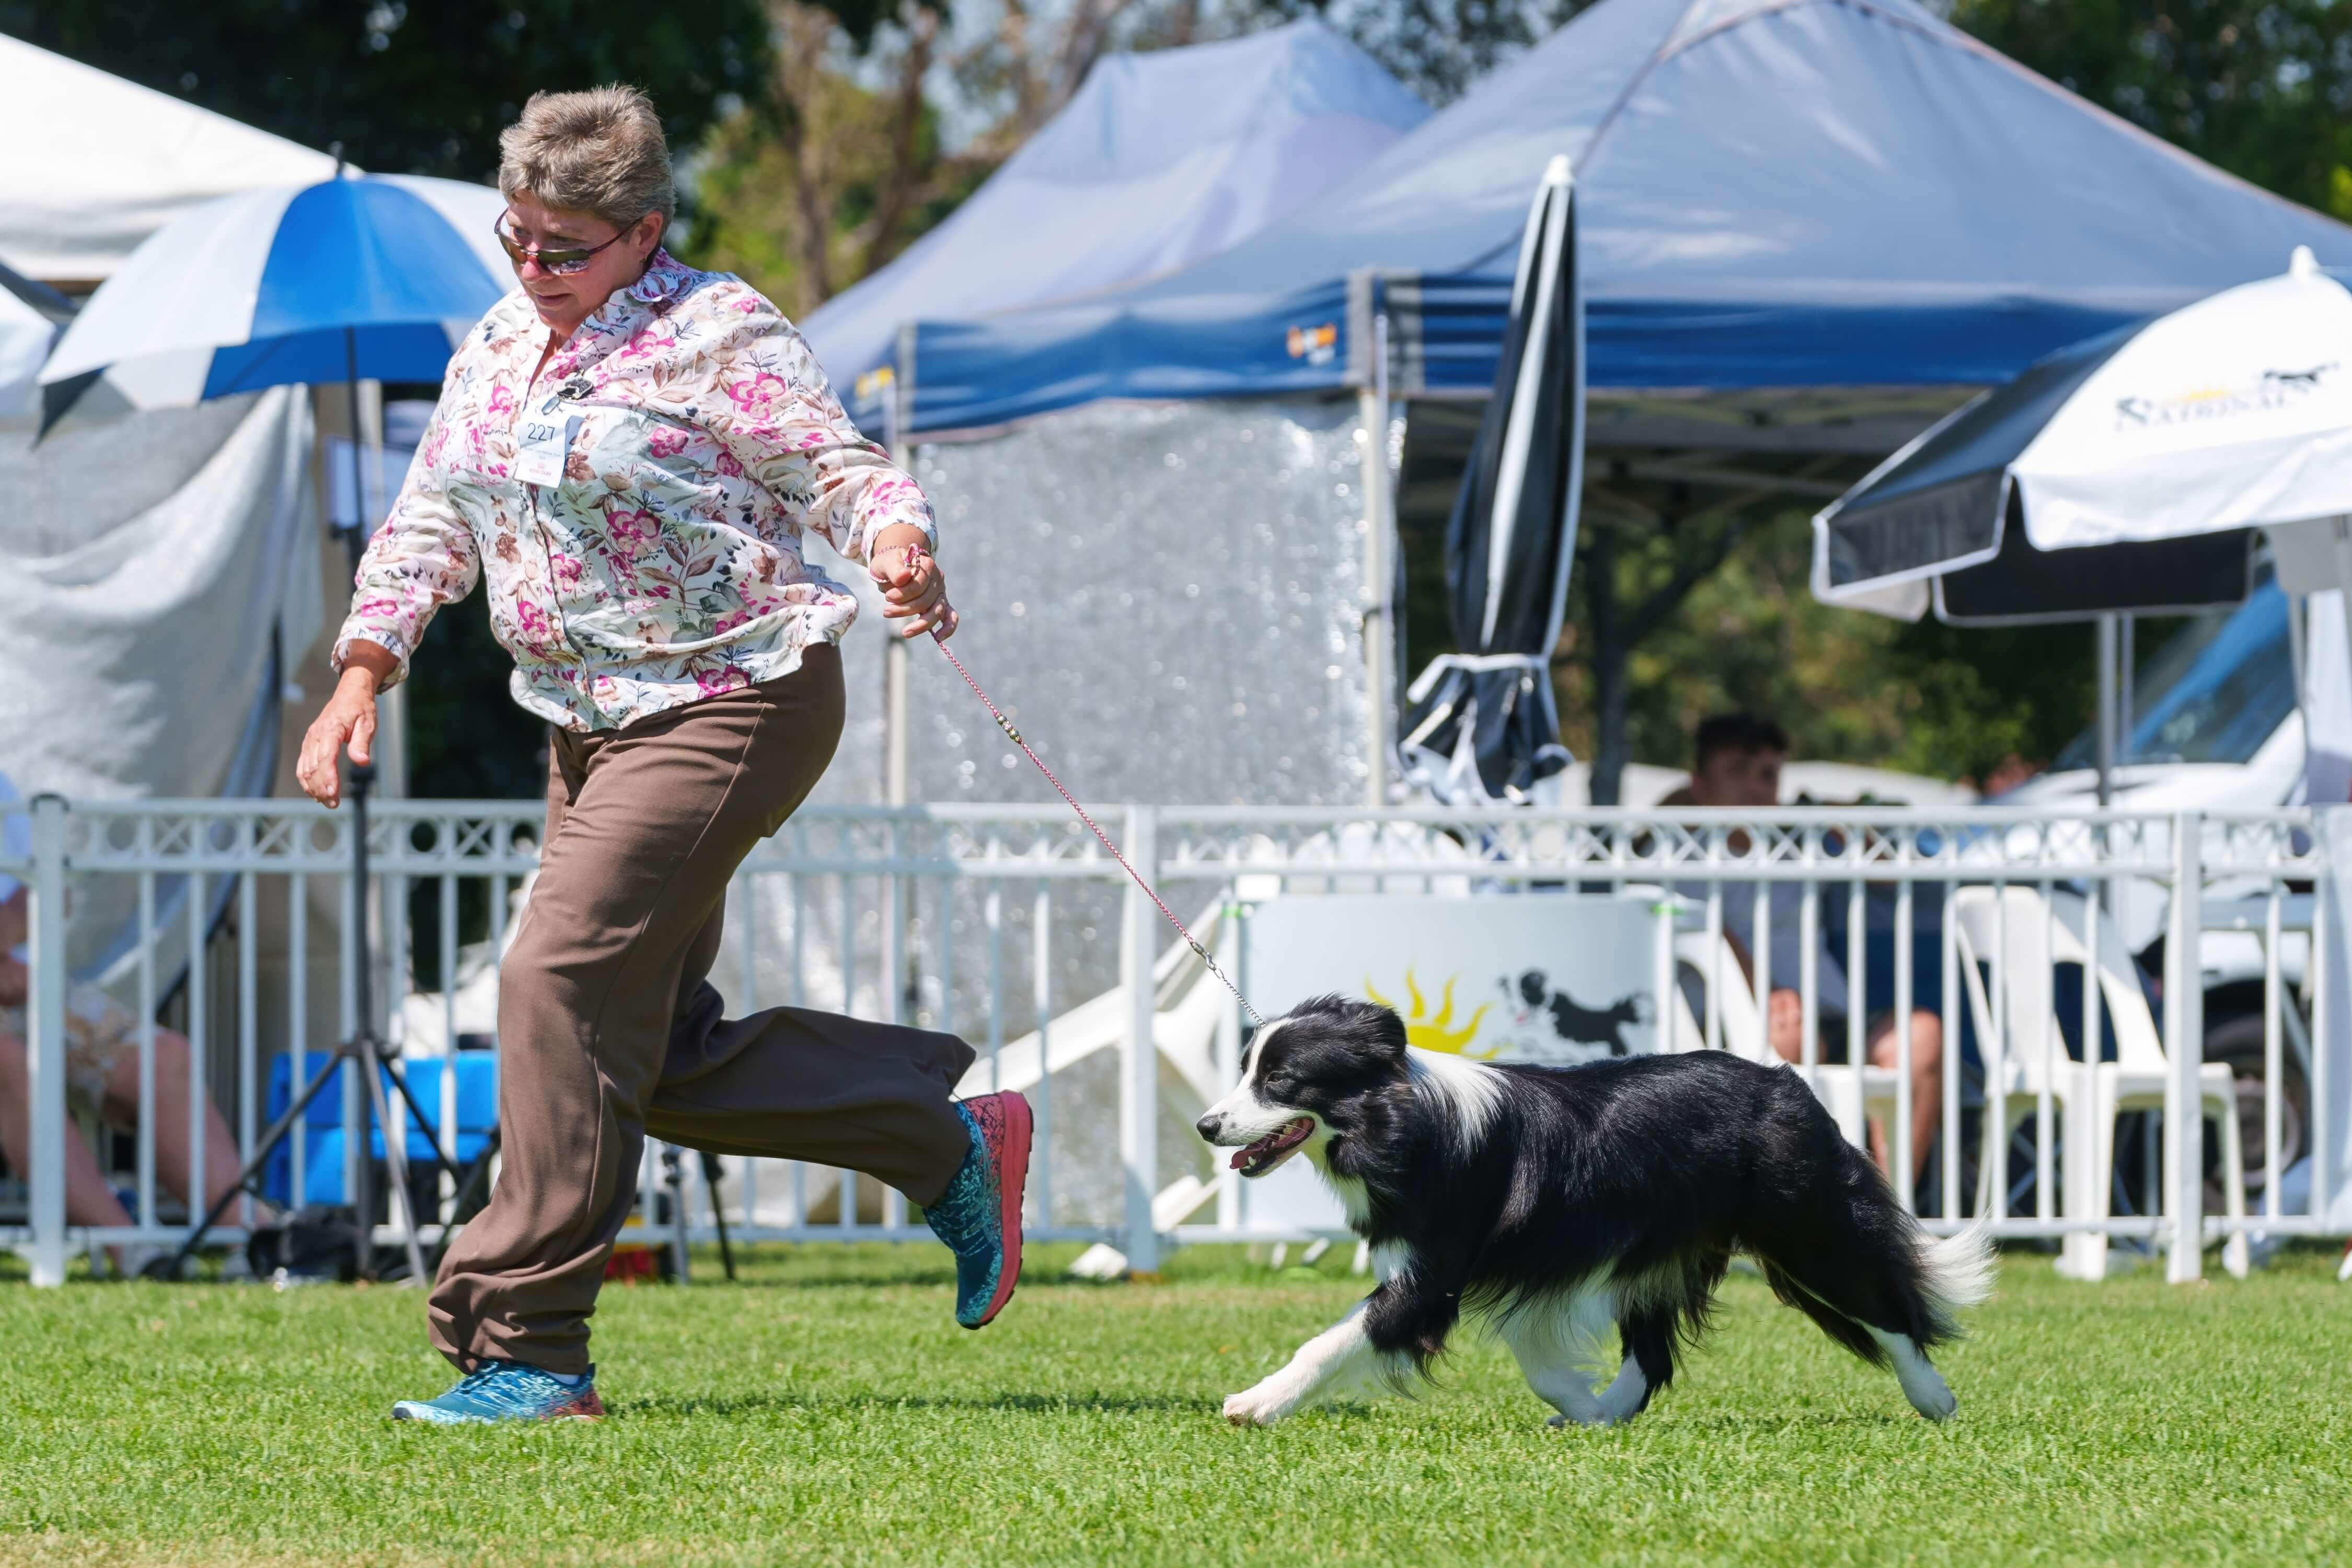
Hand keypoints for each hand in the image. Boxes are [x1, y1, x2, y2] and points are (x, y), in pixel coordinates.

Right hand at [297, 666, 382, 807]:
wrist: (350, 694)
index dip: (328, 777)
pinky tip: (316, 793)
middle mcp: (315, 735)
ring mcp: (309, 740)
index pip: (326, 758)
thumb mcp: (368, 724)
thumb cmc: (361, 709)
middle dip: (321, 788)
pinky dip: (307, 781)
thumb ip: (362, 743)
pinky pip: (302, 765)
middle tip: (334, 804)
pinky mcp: (308, 744)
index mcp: (330, 729)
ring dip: (313, 788)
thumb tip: (362, 762)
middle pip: (312, 767)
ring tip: (327, 802)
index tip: (333, 794)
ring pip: (304, 769)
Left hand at [871, 537, 957, 640]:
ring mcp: (941, 593)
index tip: (887, 597)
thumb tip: (903, 577)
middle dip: (905, 609)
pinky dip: (948, 628)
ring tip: (904, 632)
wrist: (896, 566)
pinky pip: (950, 616)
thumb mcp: (887, 563)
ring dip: (920, 624)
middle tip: (886, 612)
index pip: (918, 585)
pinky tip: (939, 637)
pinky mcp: (941, 604)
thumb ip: (894, 569)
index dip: (903, 594)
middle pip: (926, 601)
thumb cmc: (890, 565)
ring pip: (936, 612)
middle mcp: (938, 579)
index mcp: (927, 566)